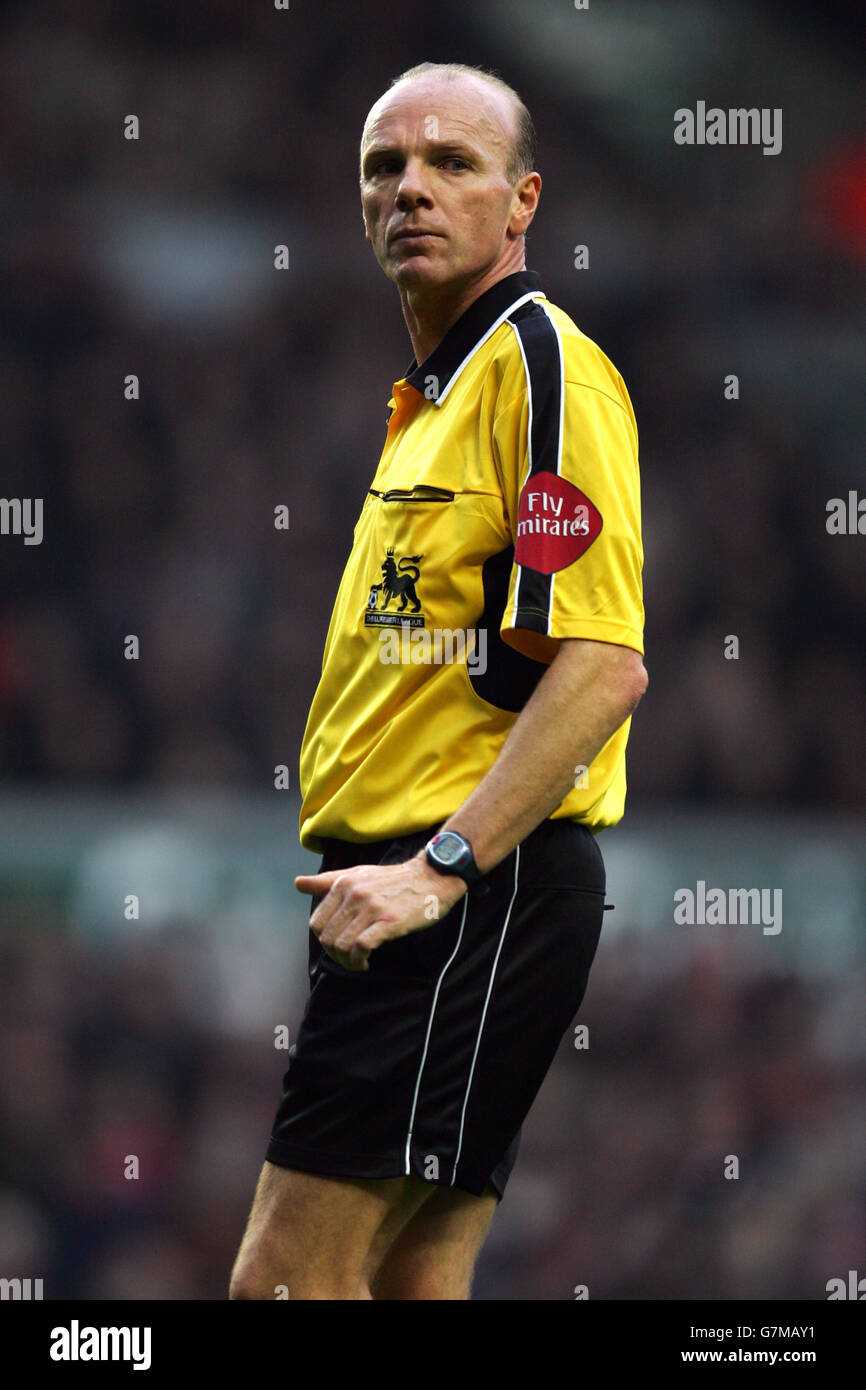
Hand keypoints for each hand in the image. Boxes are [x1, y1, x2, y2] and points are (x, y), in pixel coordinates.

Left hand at [295, 851, 466, 971]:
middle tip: (348, 959)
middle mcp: (354, 894)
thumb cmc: (394, 879)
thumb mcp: (358, 874)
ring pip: (342, 945)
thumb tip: (297, 883)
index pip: (317, 922)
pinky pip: (362, 947)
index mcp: (343, 883)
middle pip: (328, 937)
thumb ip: (326, 881)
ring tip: (358, 963)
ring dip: (347, 961)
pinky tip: (366, 961)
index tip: (336, 946)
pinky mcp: (388, 921)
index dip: (324, 940)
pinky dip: (360, 960)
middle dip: (335, 955)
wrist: (431, 877)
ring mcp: (371, 908)